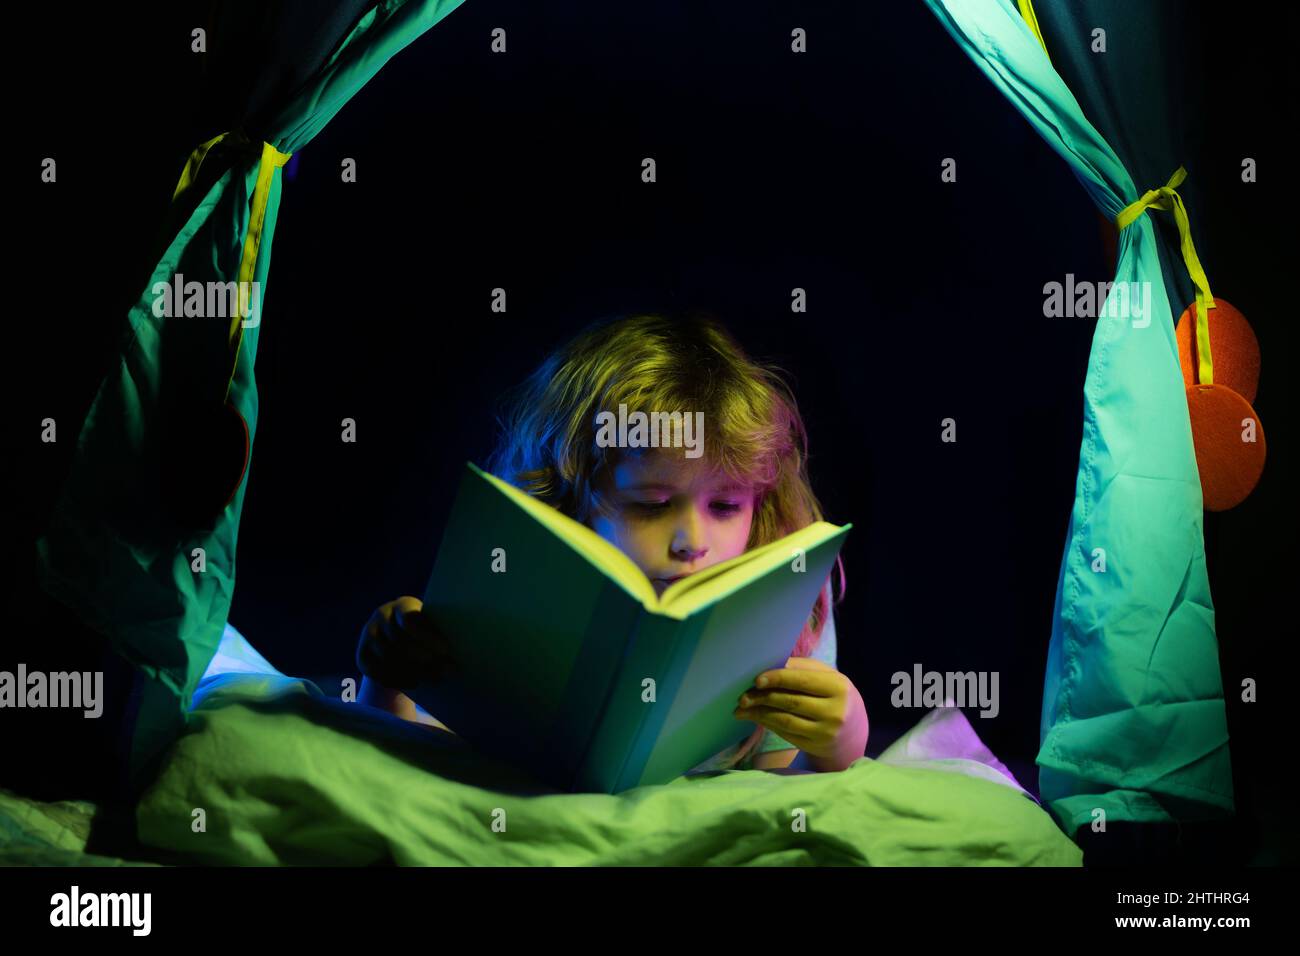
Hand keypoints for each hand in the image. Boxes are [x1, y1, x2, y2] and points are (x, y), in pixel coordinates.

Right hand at [355, 596, 452, 690]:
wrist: (397, 644)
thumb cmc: (424, 634)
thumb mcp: (431, 628)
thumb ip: (439, 635)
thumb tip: (455, 659)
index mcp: (403, 605)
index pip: (409, 619)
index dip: (427, 636)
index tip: (445, 650)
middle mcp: (382, 616)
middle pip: (399, 641)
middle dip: (423, 658)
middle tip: (445, 671)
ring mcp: (369, 635)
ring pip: (389, 658)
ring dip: (413, 671)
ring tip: (434, 679)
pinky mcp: (362, 655)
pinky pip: (376, 670)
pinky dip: (397, 679)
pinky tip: (415, 683)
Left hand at [733, 657, 868, 770]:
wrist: (852, 730)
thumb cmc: (833, 695)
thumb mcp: (826, 676)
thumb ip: (801, 668)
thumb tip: (769, 666)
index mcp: (838, 687)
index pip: (802, 681)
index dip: (777, 679)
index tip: (756, 680)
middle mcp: (834, 712)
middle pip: (790, 702)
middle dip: (763, 698)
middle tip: (742, 697)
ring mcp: (825, 732)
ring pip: (785, 720)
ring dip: (759, 714)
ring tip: (741, 709)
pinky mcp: (815, 746)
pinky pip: (785, 734)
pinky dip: (767, 724)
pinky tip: (756, 717)